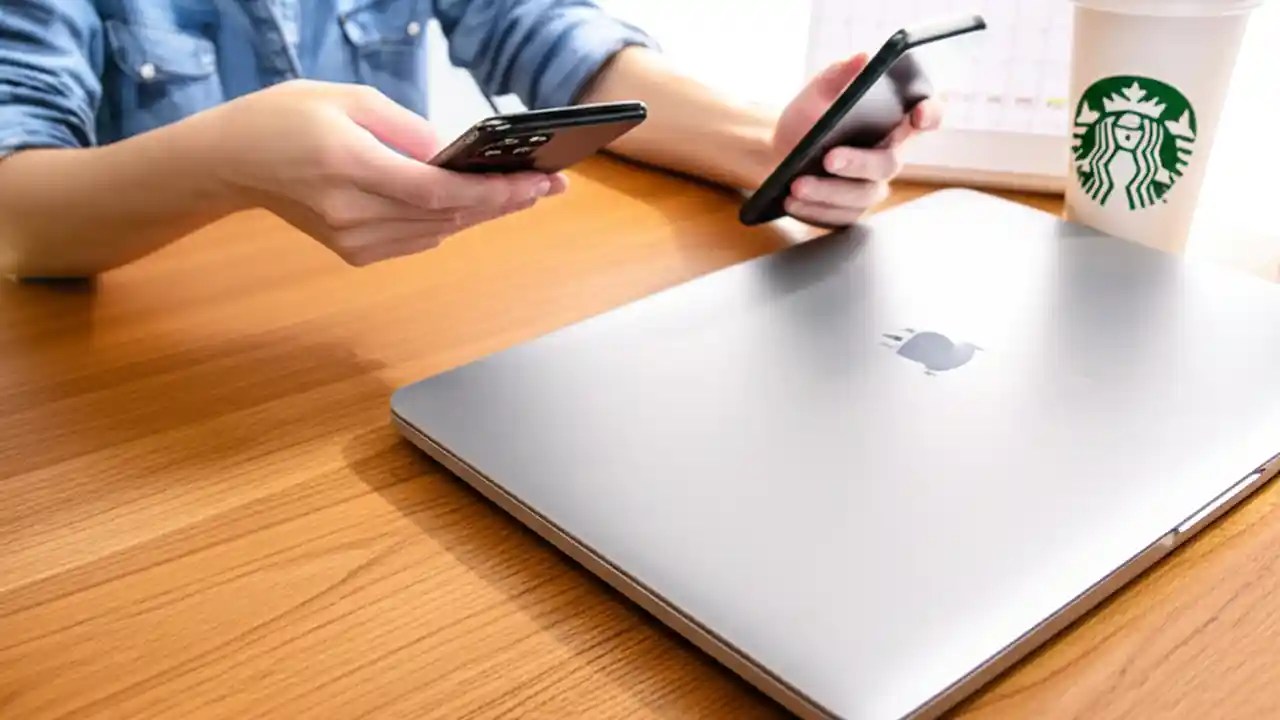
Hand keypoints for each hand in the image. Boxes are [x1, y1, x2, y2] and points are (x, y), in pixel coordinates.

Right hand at [201, 79, 565, 265]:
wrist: (232, 161)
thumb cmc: (286, 118)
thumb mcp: (347, 99)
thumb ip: (407, 128)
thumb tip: (454, 154)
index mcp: (349, 167)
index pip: (438, 192)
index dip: (493, 192)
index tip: (537, 182)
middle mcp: (352, 212)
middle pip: (447, 217)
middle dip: (503, 201)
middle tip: (548, 186)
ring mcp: (351, 240)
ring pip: (438, 233)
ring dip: (482, 215)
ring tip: (523, 193)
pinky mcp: (353, 253)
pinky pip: (417, 241)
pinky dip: (449, 224)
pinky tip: (475, 207)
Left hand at [771, 53, 941, 227]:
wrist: (776, 154)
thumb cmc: (806, 121)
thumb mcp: (817, 93)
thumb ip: (838, 76)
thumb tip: (861, 58)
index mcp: (892, 122)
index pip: (929, 115)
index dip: (931, 114)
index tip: (918, 113)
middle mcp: (889, 157)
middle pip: (888, 164)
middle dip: (858, 162)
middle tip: (828, 158)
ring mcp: (871, 188)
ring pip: (860, 196)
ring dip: (827, 191)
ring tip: (797, 184)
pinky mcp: (850, 212)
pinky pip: (839, 217)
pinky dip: (814, 210)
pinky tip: (791, 201)